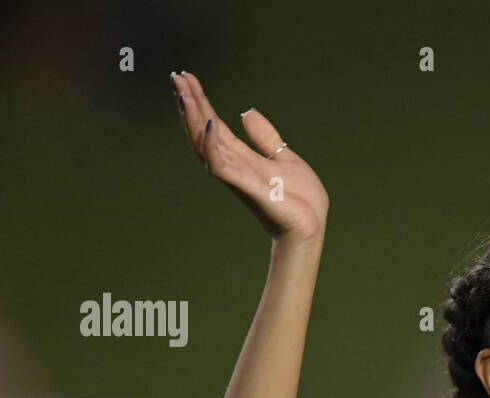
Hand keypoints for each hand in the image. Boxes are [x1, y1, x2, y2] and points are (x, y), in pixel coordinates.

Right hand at [171, 71, 328, 244]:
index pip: (213, 125)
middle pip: (202, 131)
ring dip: (193, 119)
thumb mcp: (284, 158)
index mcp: (241, 157)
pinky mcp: (247, 187)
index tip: (187, 78)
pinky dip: (213, 146)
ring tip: (184, 94)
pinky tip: (210, 123)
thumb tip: (247, 113)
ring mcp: (238, 177)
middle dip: (190, 104)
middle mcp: (233, 166)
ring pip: (205, 145)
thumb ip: (265, 137)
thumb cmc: (300, 200)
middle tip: (177, 77)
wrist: (312, 228)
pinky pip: (222, 166)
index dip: (200, 101)